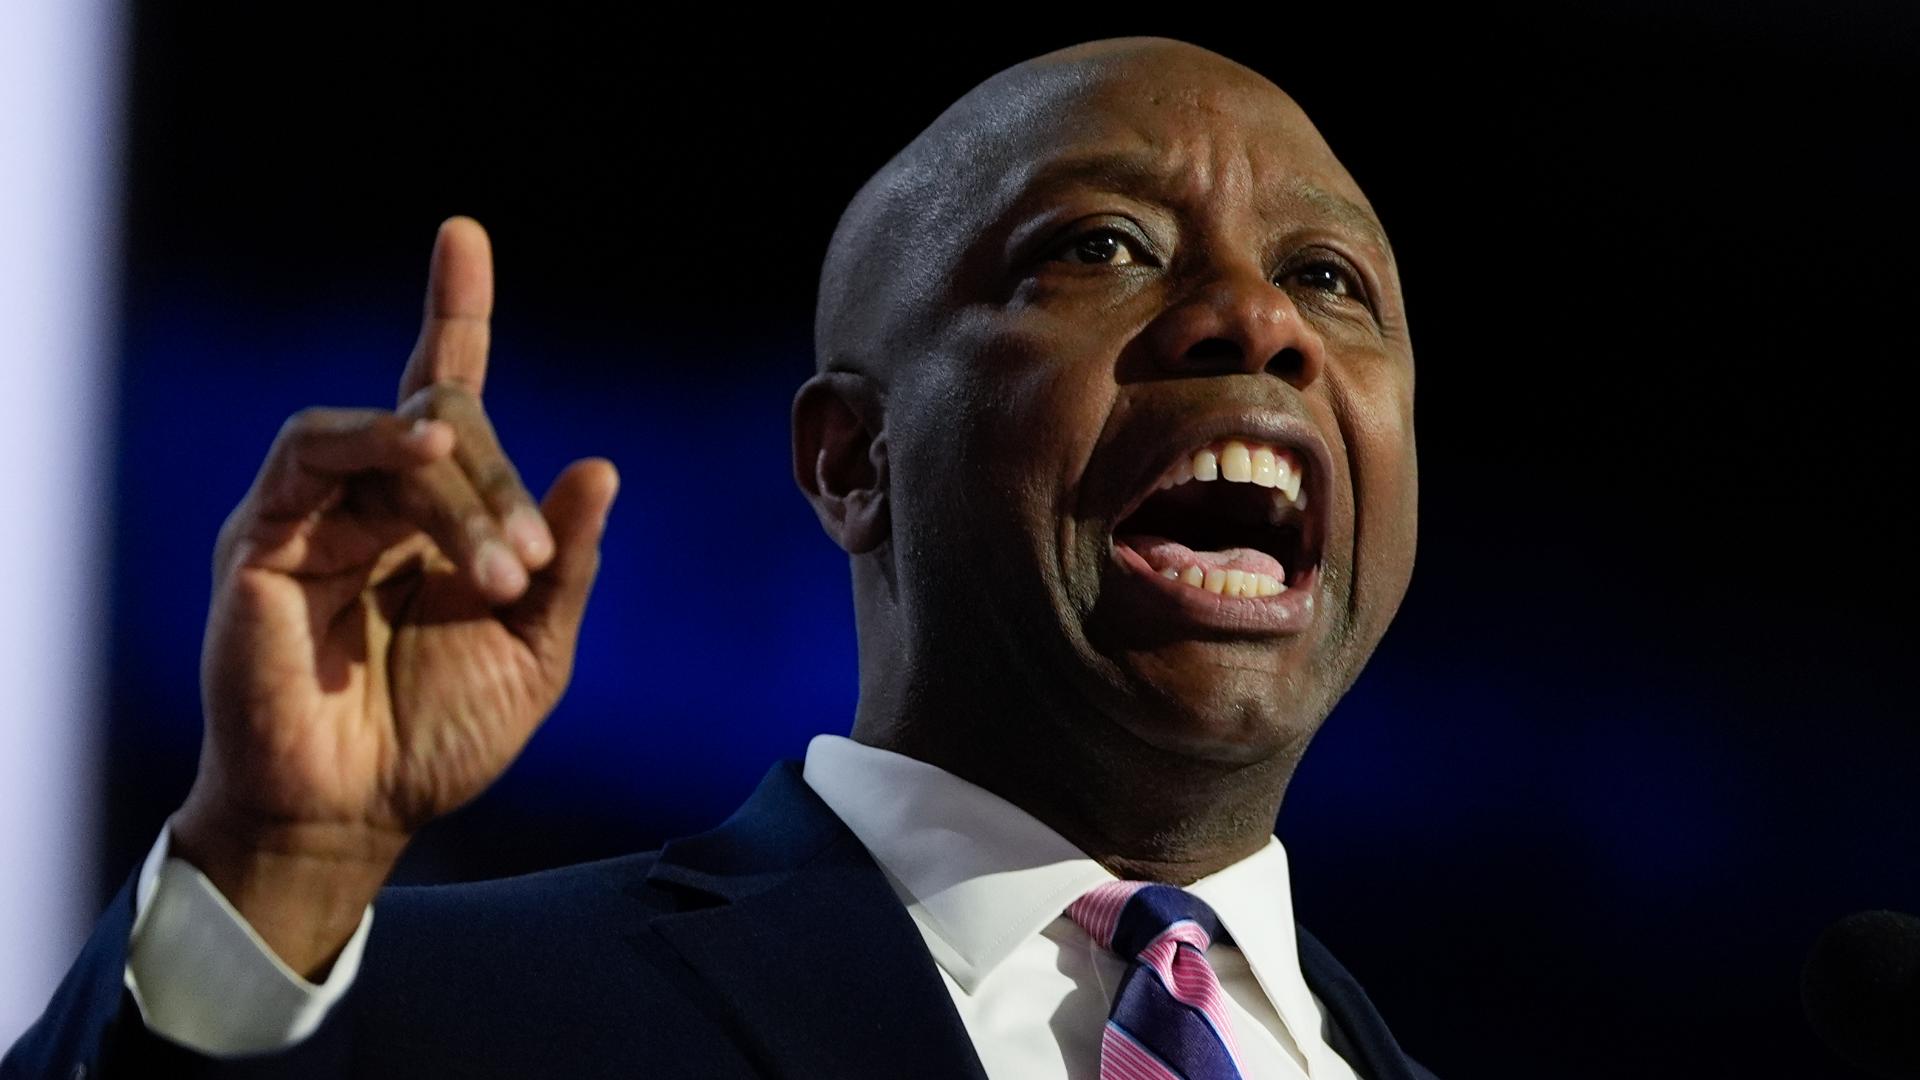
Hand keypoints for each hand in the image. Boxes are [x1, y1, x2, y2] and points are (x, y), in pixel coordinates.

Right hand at [170, 218, 618, 976]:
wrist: (358, 813)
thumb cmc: (442, 732)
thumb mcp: (535, 650)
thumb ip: (567, 562)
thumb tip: (602, 467)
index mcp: (434, 515)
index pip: (441, 392)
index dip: (454, 311)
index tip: (463, 238)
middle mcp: (371, 498)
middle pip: (442, 421)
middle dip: (500, 487)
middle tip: (526, 572)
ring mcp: (311, 513)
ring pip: (389, 440)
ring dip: (457, 490)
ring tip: (498, 565)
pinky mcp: (263, 540)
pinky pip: (312, 459)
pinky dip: (370, 448)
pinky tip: (421, 459)